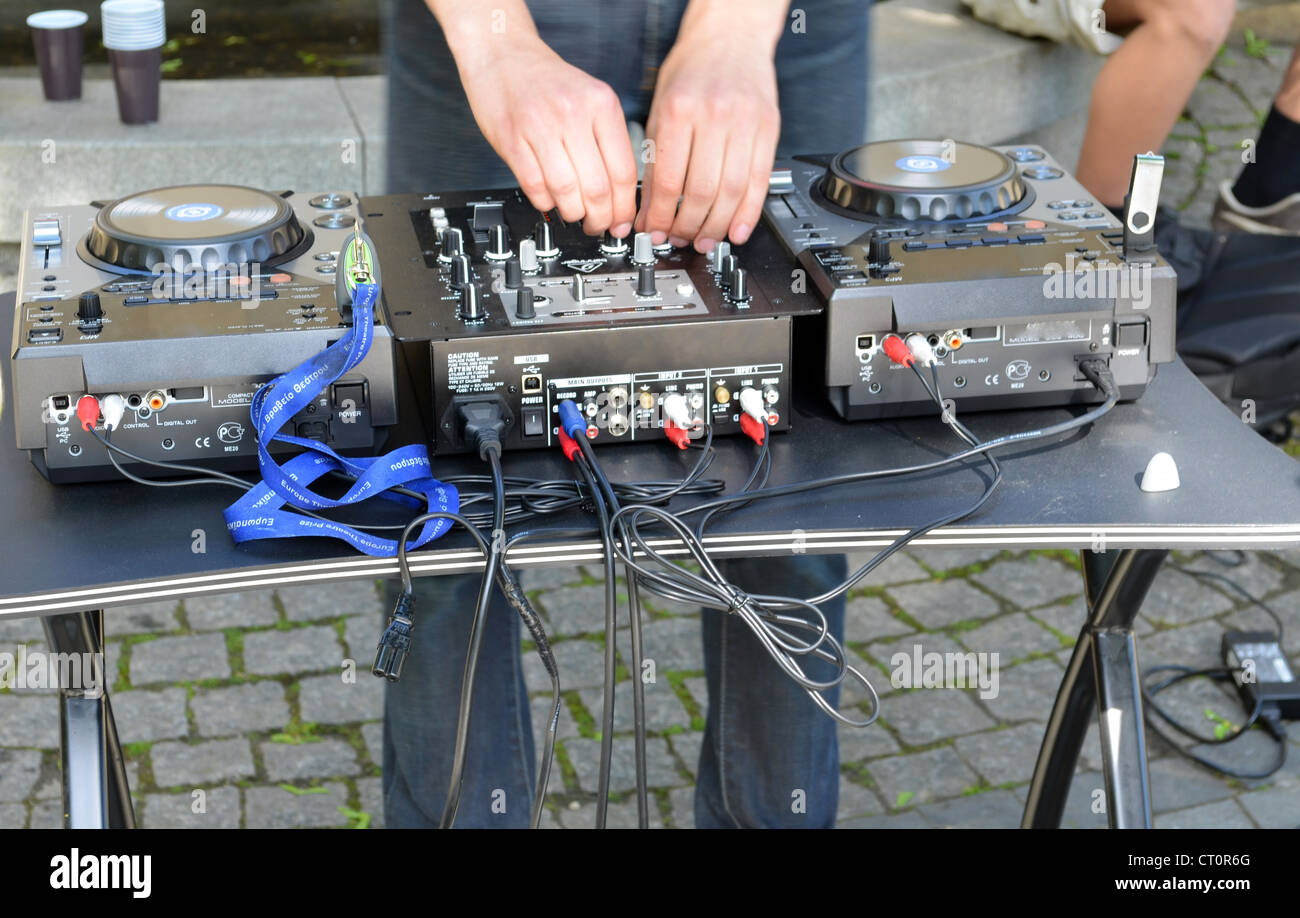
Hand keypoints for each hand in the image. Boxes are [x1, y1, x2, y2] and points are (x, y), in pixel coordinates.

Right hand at [456, 33, 637, 235]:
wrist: (503, 53)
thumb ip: (607, 140)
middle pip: (597, 187)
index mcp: (601, 104)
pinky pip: (535, 186)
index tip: (622, 222)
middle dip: (600, 218)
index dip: (624, 207)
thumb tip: (620, 193)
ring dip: (573, 214)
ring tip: (574, 214)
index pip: (622, 170)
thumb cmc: (547, 80)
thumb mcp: (591, 97)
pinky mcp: (512, 139)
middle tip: (598, 225)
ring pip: (566, 191)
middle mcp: (573, 113)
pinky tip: (550, 199)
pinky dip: (546, 202)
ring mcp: (541, 126)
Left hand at [634, 27, 780, 250]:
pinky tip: (737, 229)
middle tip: (678, 239)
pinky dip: (748, 213)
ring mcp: (745, 123)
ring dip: (716, 226)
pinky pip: (760, 182)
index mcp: (679, 110)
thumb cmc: (693, 68)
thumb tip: (650, 206)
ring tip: (704, 240)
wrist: (731, 35)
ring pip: (731, 193)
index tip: (654, 231)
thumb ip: (656, 156)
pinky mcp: (768, 129)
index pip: (667, 180)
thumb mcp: (661, 106)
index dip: (659, 216)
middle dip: (686, 226)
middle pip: (700, 192)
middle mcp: (713, 116)